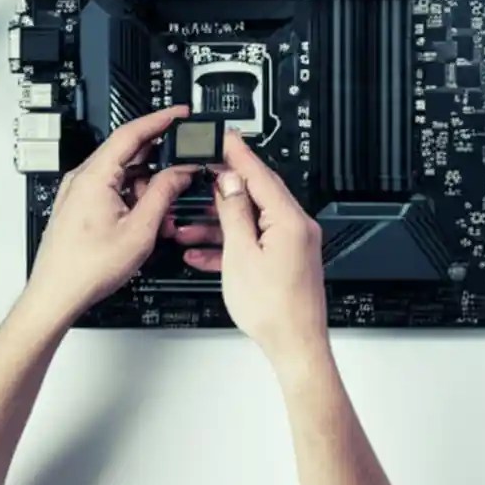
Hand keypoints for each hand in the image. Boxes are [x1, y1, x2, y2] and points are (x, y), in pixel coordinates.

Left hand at [22, 106, 194, 325]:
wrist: (56, 295)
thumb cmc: (85, 268)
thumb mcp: (139, 230)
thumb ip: (164, 194)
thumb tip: (181, 171)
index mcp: (94, 176)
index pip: (132, 132)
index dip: (160, 119)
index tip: (180, 113)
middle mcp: (82, 178)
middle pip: (128, 153)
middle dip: (160, 161)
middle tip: (185, 165)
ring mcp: (78, 192)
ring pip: (122, 175)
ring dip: (148, 187)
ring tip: (166, 212)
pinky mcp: (79, 206)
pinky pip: (112, 190)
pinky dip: (134, 199)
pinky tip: (149, 219)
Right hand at [181, 132, 328, 365]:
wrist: (294, 347)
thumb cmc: (275, 310)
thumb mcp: (242, 255)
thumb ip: (234, 214)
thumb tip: (230, 183)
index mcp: (290, 220)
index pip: (259, 173)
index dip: (236, 153)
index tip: (221, 136)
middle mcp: (297, 227)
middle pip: (255, 194)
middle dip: (223, 187)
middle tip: (200, 172)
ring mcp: (293, 244)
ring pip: (251, 221)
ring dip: (219, 223)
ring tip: (187, 225)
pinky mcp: (286, 260)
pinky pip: (254, 242)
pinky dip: (230, 244)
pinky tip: (203, 253)